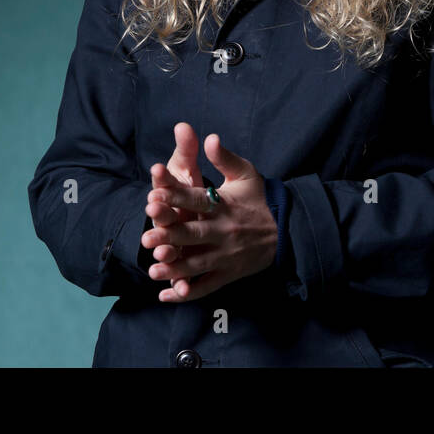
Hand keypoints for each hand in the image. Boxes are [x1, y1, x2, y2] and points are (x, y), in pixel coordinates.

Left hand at [142, 132, 277, 302]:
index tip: (154, 193)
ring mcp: (226, 256)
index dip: (175, 196)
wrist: (287, 230)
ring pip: (197, 264)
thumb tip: (209, 137)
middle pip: (194, 234)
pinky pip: (206, 286)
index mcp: (224, 205)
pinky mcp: (228, 274)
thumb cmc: (260, 199)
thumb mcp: (246, 174)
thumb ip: (224, 158)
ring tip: (153, 270)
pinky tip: (166, 295)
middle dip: (169, 237)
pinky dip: (186, 293)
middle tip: (147, 238)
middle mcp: (224, 231)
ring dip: (175, 269)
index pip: (197, 199)